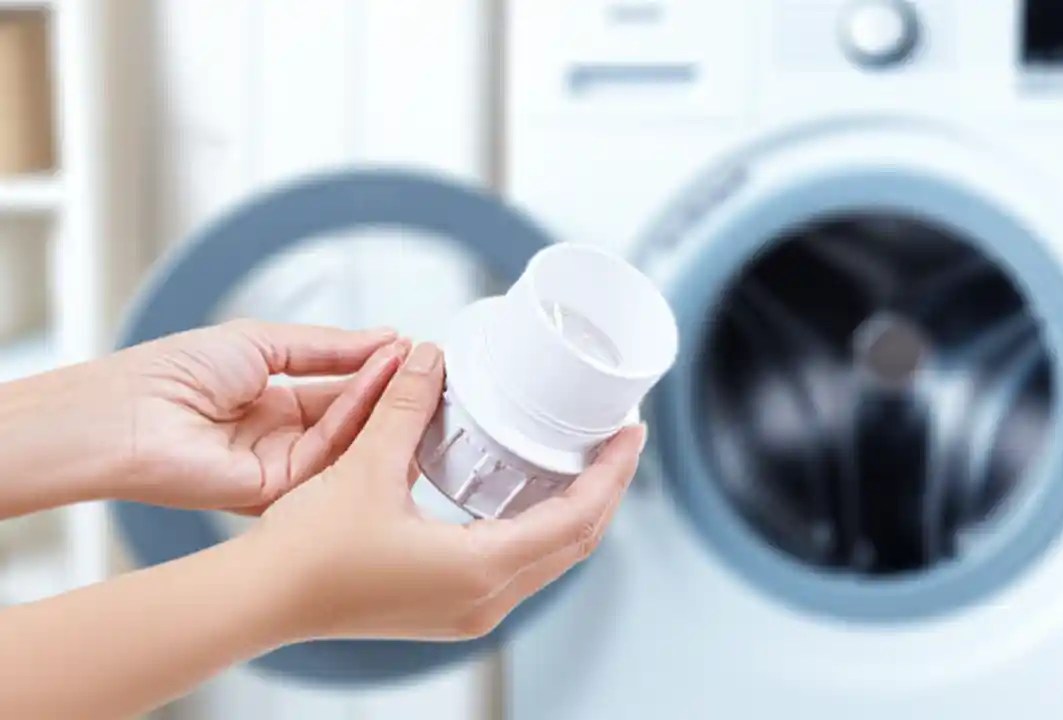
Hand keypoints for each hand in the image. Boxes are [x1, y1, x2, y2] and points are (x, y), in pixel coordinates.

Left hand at [116, 319, 407, 512]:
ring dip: (379, 399)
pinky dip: (358, 421)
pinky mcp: (279, 491)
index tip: (409, 350)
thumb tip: (382, 339)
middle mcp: (280, 437)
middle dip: (386, 386)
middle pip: (349, 415)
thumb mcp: (262, 342)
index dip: (372, 369)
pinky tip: (380, 389)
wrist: (127, 414)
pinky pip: (329, 455)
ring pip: (346, 436)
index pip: (337, 387)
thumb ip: (328, 347)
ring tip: (411, 367)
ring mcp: (281, 466)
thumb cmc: (171, 373)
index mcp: (270, 402)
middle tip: (425, 362)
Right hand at [251, 342, 645, 640]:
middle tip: (617, 441)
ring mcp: (467, 609)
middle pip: (574, 543)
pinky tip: (526, 494)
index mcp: (481, 569)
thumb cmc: (308, 552)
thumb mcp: (367, 465)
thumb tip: (432, 359)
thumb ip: (408, 407)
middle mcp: (485, 599)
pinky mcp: (447, 606)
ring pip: (547, 558)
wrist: (260, 600)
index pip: (577, 519)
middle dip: (603, 490)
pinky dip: (535, 527)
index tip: (631, 434)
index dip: (612, 474)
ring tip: (582, 460)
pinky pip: (517, 566)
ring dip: (572, 511)